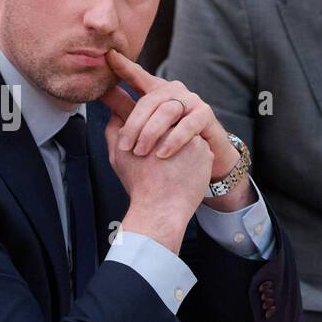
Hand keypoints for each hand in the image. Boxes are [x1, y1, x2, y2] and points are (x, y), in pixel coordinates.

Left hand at [100, 50, 253, 210]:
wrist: (200, 160)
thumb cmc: (167, 143)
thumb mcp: (143, 126)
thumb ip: (124, 110)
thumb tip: (103, 93)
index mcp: (155, 91)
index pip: (136, 76)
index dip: (123, 66)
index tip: (109, 55)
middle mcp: (173, 90)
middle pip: (148, 101)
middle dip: (134, 125)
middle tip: (124, 147)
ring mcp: (190, 100)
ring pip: (166, 111)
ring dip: (150, 133)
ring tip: (140, 153)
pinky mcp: (204, 114)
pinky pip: (187, 125)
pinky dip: (173, 140)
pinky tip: (162, 154)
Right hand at [104, 111, 211, 252]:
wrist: (160, 209)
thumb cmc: (139, 185)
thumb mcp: (118, 155)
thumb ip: (115, 129)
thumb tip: (115, 112)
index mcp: (150, 124)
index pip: (155, 116)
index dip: (150, 132)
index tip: (148, 150)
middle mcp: (172, 126)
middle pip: (172, 125)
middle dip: (167, 140)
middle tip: (160, 163)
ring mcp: (192, 138)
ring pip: (187, 137)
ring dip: (181, 149)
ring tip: (172, 169)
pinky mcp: (206, 152)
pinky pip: (200, 151)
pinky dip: (193, 161)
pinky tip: (184, 174)